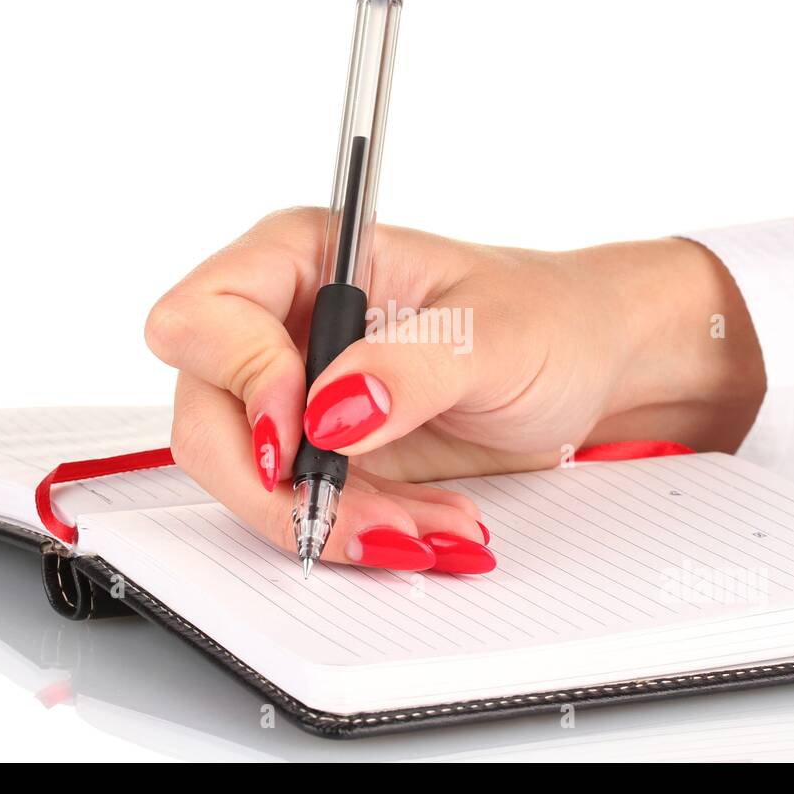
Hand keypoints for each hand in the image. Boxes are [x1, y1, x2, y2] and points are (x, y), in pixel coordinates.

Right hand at [145, 208, 763, 572]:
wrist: (590, 368)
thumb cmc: (550, 316)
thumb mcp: (494, 332)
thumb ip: (410, 366)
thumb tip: (329, 412)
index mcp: (306, 258)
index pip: (204, 317)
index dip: (239, 379)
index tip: (301, 431)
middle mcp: (286, 326)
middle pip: (207, 417)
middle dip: (280, 487)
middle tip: (363, 517)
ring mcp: (299, 396)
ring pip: (251, 481)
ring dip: (331, 521)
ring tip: (426, 526)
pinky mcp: (325, 455)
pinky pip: (303, 512)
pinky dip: (359, 534)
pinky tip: (425, 526)